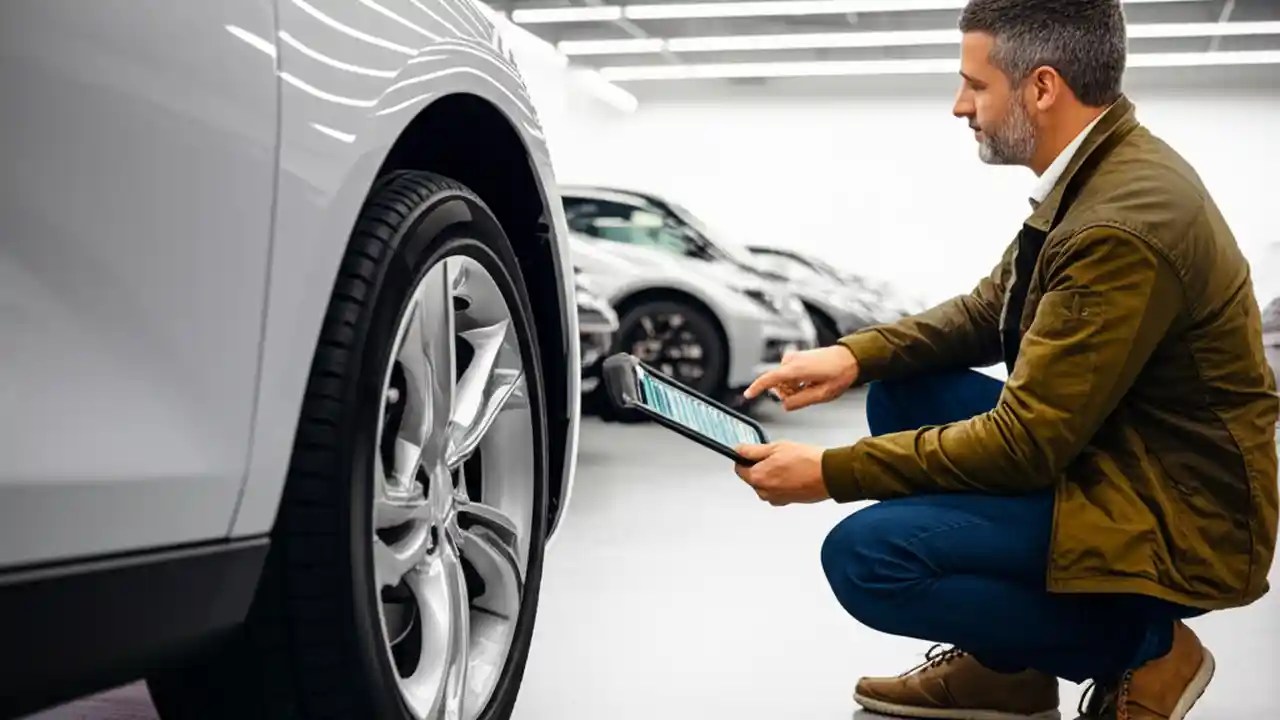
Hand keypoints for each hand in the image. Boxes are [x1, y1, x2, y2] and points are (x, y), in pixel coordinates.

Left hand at [733, 441, 828, 505]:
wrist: (829, 474)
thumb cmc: (806, 461)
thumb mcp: (775, 447)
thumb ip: (752, 450)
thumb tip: (739, 450)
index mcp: (757, 478)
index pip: (739, 469)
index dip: (745, 458)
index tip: (752, 452)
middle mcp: (763, 492)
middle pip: (753, 477)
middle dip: (760, 466)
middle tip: (776, 455)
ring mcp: (776, 498)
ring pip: (766, 484)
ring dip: (772, 474)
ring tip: (788, 463)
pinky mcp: (788, 501)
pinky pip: (778, 490)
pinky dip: (782, 482)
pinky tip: (794, 472)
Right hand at [743, 346, 859, 410]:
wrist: (851, 358)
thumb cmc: (839, 373)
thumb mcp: (821, 395)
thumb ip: (800, 402)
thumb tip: (784, 405)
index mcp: (796, 369)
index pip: (769, 379)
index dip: (756, 388)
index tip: (748, 395)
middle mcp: (792, 360)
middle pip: (778, 384)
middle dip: (787, 394)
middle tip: (807, 395)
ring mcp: (794, 357)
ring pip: (783, 380)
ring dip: (793, 388)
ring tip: (812, 388)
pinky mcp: (797, 357)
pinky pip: (789, 374)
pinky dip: (796, 382)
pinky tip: (811, 382)